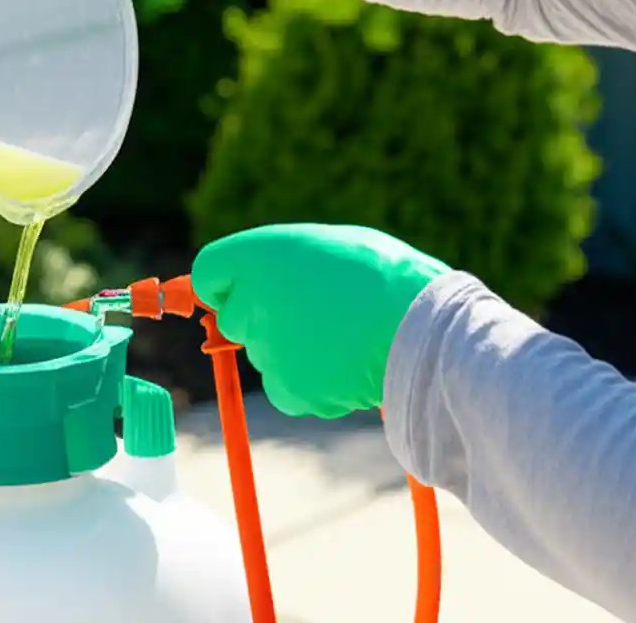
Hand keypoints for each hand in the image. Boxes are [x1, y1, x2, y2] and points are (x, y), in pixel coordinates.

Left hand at [192, 224, 449, 418]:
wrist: (425, 329)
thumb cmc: (389, 279)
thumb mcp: (336, 246)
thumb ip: (291, 263)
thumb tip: (266, 282)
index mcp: (262, 254)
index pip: (210, 270)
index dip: (222, 283)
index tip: (228, 292)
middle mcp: (252, 300)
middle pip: (235, 317)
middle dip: (263, 319)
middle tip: (315, 315)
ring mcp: (267, 348)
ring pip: (266, 355)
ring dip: (293, 353)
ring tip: (345, 340)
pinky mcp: (287, 388)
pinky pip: (287, 390)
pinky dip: (310, 385)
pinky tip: (345, 369)